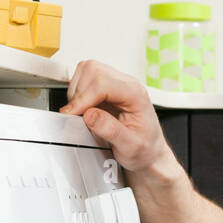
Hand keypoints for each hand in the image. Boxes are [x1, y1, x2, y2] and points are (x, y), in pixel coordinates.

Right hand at [59, 60, 177, 176]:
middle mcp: (127, 84)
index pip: (103, 84)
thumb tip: (90, 115)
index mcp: (136, 95)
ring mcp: (116, 83)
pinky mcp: (106, 86)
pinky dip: (78, 93)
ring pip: (86, 70)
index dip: (83, 98)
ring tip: (83, 113)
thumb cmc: (144, 148)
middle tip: (78, 116)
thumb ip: (111, 131)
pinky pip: (85, 78)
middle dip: (79, 94)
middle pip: (93, 71)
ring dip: (77, 92)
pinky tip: (85, 109)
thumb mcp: (130, 147)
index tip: (73, 114)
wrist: (149, 151)